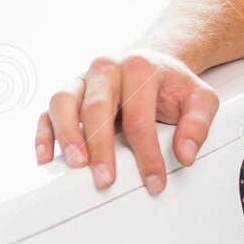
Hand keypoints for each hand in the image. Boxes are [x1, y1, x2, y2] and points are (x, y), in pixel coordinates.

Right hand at [35, 46, 219, 194]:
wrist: (153, 61)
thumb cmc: (172, 84)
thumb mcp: (199, 98)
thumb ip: (198, 124)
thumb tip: (185, 154)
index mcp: (139, 68)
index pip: (140, 117)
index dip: (147, 154)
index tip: (154, 181)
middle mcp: (106, 69)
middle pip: (97, 108)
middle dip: (100, 147)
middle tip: (105, 178)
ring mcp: (83, 79)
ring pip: (63, 102)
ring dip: (67, 135)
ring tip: (76, 164)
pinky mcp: (69, 92)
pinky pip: (48, 110)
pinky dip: (44, 132)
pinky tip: (46, 156)